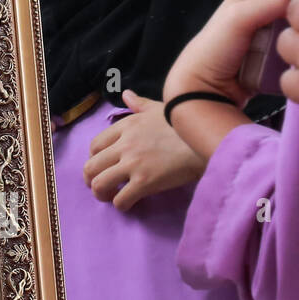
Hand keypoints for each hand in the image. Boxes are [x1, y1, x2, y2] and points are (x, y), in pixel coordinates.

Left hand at [84, 90, 205, 210]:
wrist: (208, 139)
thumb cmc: (187, 124)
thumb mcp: (160, 108)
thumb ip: (140, 104)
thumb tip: (126, 94)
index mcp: (127, 125)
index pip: (95, 145)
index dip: (94, 158)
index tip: (104, 165)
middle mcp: (125, 144)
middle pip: (91, 166)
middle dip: (91, 179)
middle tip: (103, 186)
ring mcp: (134, 163)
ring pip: (99, 184)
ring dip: (101, 194)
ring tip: (112, 196)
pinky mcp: (145, 182)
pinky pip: (120, 200)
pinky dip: (121, 205)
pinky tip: (130, 204)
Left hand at [163, 0, 296, 106]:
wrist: (203, 90)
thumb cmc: (214, 50)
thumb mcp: (239, 16)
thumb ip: (271, 1)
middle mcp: (255, 16)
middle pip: (288, 11)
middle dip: (298, 19)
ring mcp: (262, 40)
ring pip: (291, 33)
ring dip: (297, 39)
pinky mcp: (268, 61)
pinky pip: (289, 53)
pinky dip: (294, 55)